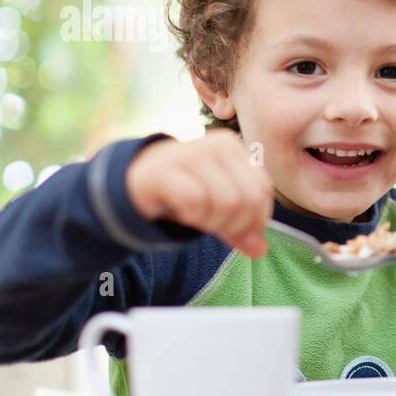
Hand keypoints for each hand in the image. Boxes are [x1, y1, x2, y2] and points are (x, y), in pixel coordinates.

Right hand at [125, 130, 274, 257]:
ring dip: (210, 221)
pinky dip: (190, 216)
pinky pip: (195, 202)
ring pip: (226, 202)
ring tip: (194, 216)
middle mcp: (216, 144)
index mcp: (233, 148)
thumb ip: (240, 228)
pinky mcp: (164, 169)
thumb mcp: (217, 209)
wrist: (132, 182)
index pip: (263, 189)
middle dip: (234, 224)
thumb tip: (260, 251)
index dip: (256, 219)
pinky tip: (179, 210)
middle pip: (248, 198)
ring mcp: (190, 153)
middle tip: (213, 226)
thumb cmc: (181, 192)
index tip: (237, 231)